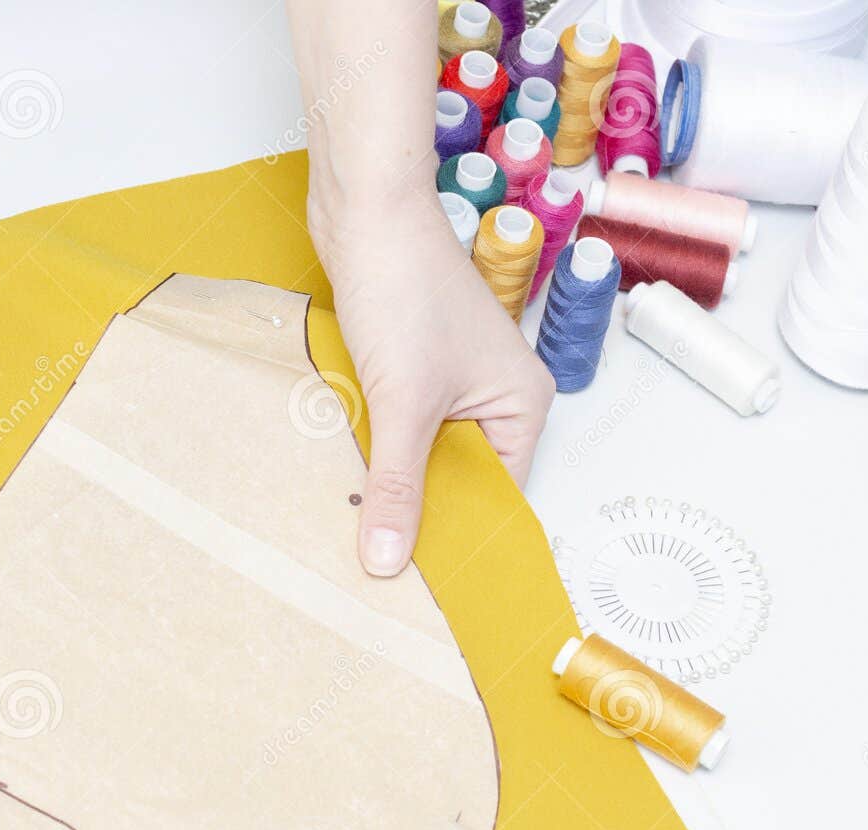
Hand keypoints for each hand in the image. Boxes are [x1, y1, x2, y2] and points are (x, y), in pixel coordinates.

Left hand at [309, 190, 554, 576]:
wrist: (366, 209)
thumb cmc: (403, 287)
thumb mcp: (402, 404)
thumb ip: (395, 487)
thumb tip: (387, 561)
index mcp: (522, 404)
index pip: (497, 494)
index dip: (457, 535)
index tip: (418, 582)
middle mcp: (497, 394)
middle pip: (458, 477)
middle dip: (417, 510)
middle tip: (375, 560)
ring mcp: (453, 378)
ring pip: (421, 453)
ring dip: (389, 478)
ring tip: (355, 521)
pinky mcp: (411, 364)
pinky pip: (396, 425)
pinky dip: (373, 445)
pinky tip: (345, 471)